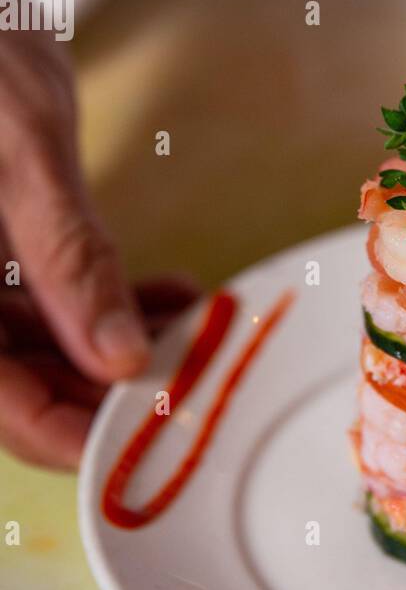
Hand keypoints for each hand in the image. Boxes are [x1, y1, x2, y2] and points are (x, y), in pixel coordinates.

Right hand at [0, 18, 195, 465]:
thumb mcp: (25, 153)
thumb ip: (68, 258)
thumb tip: (117, 360)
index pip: (4, 410)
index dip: (83, 437)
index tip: (168, 434)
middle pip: (25, 390)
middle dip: (116, 394)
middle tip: (202, 379)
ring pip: (43, 353)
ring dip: (123, 350)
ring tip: (200, 331)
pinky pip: (48, 305)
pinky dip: (110, 305)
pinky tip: (173, 296)